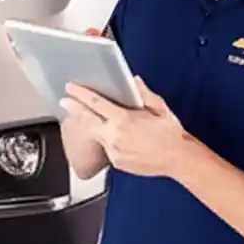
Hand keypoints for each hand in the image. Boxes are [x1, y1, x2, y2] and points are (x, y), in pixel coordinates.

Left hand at [60, 76, 190, 178]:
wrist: (179, 160)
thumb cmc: (171, 135)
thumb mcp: (160, 108)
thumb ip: (144, 94)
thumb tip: (134, 81)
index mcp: (124, 120)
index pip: (96, 104)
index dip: (80, 94)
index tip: (71, 87)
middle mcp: (115, 137)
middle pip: (87, 120)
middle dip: (74, 109)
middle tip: (64, 101)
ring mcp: (114, 151)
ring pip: (96, 135)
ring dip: (92, 125)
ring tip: (90, 116)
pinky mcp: (116, 162)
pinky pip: (106, 147)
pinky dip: (106, 139)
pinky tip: (114, 135)